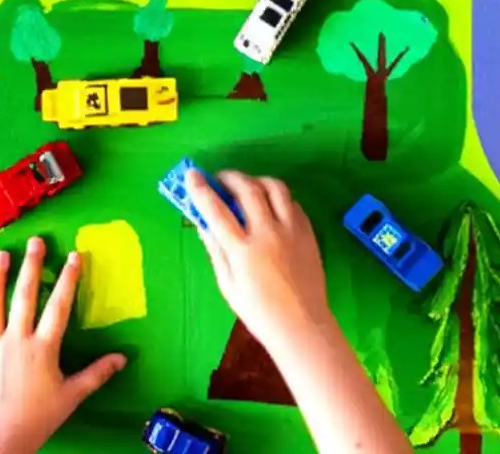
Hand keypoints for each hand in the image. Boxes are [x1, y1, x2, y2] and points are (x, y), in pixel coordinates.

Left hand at [0, 237, 126, 453]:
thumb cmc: (35, 420)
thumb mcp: (71, 397)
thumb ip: (96, 374)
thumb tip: (122, 358)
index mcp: (43, 348)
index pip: (59, 306)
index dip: (68, 279)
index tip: (74, 256)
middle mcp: (16, 340)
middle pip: (24, 295)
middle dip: (31, 266)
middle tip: (35, 243)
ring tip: (2, 254)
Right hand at [186, 170, 334, 353]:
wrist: (301, 324)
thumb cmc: (258, 311)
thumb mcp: (227, 284)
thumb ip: (216, 250)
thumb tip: (203, 223)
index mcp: (243, 251)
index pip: (217, 210)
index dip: (201, 189)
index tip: (192, 174)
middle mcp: (268, 234)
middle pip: (248, 190)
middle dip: (230, 177)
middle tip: (220, 179)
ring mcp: (292, 230)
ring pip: (275, 187)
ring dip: (257, 181)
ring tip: (247, 187)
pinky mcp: (308, 232)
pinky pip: (292, 202)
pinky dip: (277, 197)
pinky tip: (269, 205)